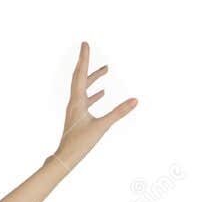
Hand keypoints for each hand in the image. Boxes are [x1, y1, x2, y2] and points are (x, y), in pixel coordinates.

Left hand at [49, 41, 137, 171]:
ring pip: (84, 88)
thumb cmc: (80, 143)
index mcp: (77, 101)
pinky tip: (102, 92)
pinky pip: (86, 99)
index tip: (84, 44)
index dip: (84, 58)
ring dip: (93, 77)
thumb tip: (136, 100)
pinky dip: (94, 93)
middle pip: (79, 77)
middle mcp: (74, 102)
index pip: (80, 74)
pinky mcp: (78, 116)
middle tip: (87, 48)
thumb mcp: (102, 127)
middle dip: (85, 62)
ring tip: (106, 69)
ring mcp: (75, 109)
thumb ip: (119, 113)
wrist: (65, 157)